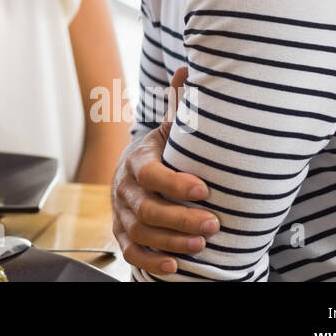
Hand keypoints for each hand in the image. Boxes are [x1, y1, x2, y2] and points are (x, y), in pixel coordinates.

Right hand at [111, 67, 218, 274]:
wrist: (137, 173)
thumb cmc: (163, 152)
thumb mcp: (169, 129)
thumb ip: (179, 105)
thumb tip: (187, 69)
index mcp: (137, 161)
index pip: (149, 174)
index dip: (174, 184)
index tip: (204, 190)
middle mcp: (125, 188)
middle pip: (146, 209)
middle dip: (180, 218)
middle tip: (213, 224)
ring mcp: (122, 213)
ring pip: (140, 232)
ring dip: (172, 241)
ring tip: (203, 244)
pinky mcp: (123, 234)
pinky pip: (131, 252)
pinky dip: (151, 262)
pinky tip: (175, 266)